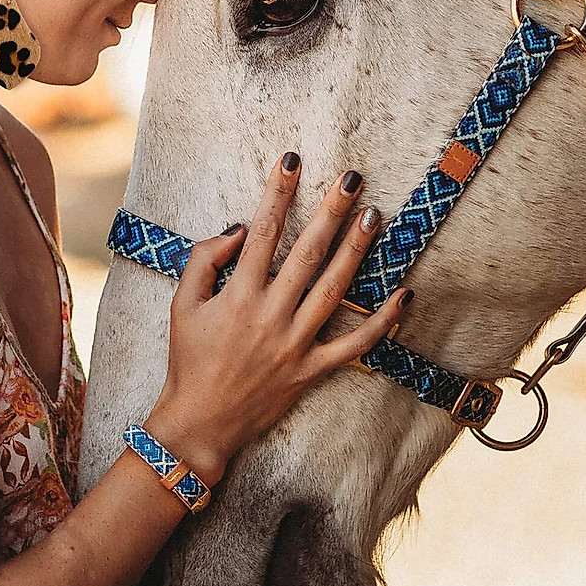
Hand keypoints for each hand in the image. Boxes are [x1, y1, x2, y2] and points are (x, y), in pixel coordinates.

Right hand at [143, 153, 411, 485]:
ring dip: (356, 252)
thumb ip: (204, 260)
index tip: (292, 161)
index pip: (261, 233)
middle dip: (330, 213)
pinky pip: (355, 345)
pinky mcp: (311, 370)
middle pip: (307, 254)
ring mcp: (295, 344)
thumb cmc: (189, 360)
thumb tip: (238, 229)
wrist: (199, 424)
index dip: (277, 193)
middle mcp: (270, 315)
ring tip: (375, 217)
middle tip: (352, 180)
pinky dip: (382, 321)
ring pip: (334, 290)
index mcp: (238, 296)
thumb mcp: (182, 304)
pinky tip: (404, 294)